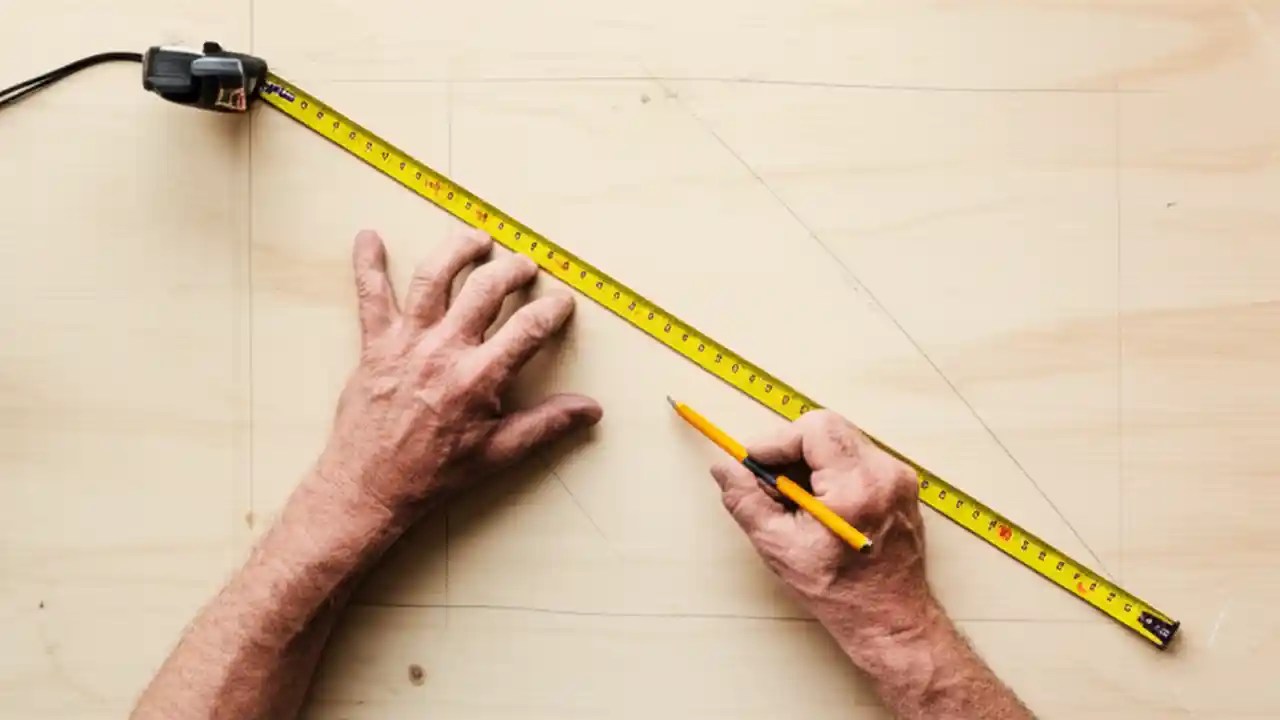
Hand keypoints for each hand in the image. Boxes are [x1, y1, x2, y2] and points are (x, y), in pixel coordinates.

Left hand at [318, 229, 601, 519]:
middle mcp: (443, 351)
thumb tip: (590, 409)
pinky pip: (369, 294)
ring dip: (457, 250)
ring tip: (477, 239)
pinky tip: (368, 236)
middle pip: (485, 289)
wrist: (370, 487)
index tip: (562, 303)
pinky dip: (367, 263)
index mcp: (477, 378)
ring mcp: (406, 342)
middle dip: (512, 270)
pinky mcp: (375, 344)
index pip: (527, 329)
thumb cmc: (432, 474)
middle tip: (525, 267)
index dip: (552, 310)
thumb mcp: (498, 454)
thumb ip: (546, 425)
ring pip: (432, 277)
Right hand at [710, 410, 931, 639]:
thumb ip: (746, 501)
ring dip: (810, 460)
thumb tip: (724, 469)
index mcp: (857, 488)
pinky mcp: (900, 484)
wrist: (891, 618)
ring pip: (841, 441)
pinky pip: (856, 457)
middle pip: (827, 429)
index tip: (753, 463)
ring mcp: (898, 477)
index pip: (813, 430)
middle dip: (791, 448)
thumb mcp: (780, 548)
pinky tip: (819, 503)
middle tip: (771, 481)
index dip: (775, 441)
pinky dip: (830, 470)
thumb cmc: (841, 592)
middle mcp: (884, 474)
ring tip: (795, 498)